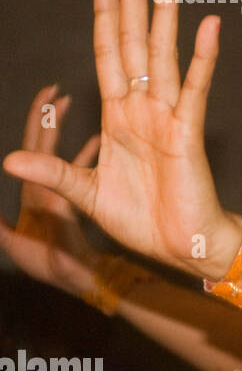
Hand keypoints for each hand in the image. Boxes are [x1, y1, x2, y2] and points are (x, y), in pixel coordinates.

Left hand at [0, 85, 101, 295]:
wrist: (78, 280)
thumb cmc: (52, 266)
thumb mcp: (15, 245)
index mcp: (35, 192)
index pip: (34, 150)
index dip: (39, 122)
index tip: (45, 97)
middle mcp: (46, 187)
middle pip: (43, 144)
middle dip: (48, 116)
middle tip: (55, 90)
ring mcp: (63, 192)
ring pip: (60, 153)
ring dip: (62, 129)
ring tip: (67, 105)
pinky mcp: (80, 200)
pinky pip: (83, 171)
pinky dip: (87, 154)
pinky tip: (96, 141)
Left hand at [2, 0, 241, 279]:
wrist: (182, 248)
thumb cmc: (142, 222)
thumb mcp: (84, 194)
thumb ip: (52, 172)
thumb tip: (6, 159)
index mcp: (119, 116)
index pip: (108, 52)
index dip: (104, 13)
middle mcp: (144, 107)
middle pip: (135, 39)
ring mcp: (168, 116)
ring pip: (163, 53)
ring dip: (166, 12)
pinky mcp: (188, 134)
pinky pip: (195, 88)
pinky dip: (202, 57)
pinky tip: (207, 25)